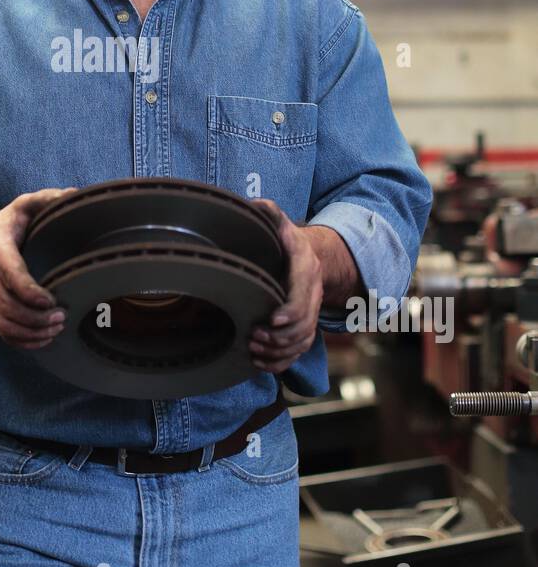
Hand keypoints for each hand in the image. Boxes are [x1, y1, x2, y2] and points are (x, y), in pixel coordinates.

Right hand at [0, 188, 76, 349]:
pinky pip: (3, 332)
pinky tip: (44, 338)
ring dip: (32, 332)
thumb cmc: (14, 223)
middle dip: (35, 317)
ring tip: (57, 328)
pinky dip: (24, 341)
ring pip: (4, 323)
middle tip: (62, 317)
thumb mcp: (27, 204)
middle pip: (7, 305)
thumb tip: (73, 194)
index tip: (51, 300)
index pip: (10, 274)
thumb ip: (48, 198)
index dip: (29, 291)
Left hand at [247, 199, 322, 373]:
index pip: (303, 297)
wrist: (311, 255)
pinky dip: (282, 361)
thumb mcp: (280, 222)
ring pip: (302, 341)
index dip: (289, 311)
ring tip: (253, 349)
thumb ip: (268, 213)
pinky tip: (261, 362)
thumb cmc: (287, 240)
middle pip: (303, 325)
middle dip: (278, 336)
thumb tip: (255, 204)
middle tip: (253, 336)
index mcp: (306, 270)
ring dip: (278, 351)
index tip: (270, 319)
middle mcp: (313, 294)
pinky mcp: (305, 326)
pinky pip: (299, 350)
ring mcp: (311, 312)